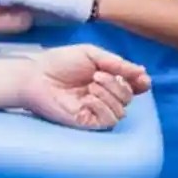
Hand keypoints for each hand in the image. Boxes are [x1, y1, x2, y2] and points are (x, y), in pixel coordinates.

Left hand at [19, 45, 151, 129]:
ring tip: (92, 85)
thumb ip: (117, 63)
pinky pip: (108, 121)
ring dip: (110, 95)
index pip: (133, 85)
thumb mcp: (92, 54)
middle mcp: (104, 95)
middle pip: (129, 98)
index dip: (141, 83)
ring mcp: (95, 110)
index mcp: (108, 78)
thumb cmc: (59, 62)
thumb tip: (142, 72)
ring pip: (121, 111)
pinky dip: (102, 107)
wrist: (36, 75)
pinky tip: (88, 98)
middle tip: (98, 75)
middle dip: (118, 85)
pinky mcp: (86, 122)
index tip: (141, 78)